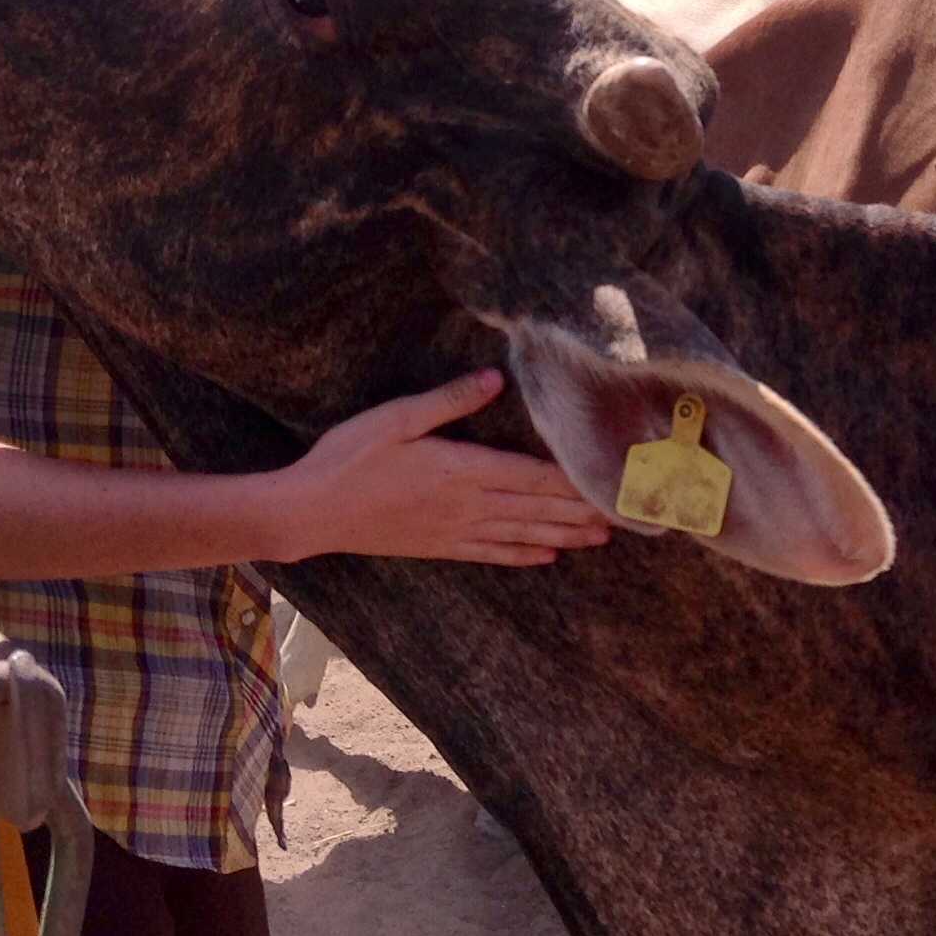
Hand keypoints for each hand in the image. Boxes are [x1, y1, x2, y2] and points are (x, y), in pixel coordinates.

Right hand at [272, 369, 611, 566]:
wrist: (310, 511)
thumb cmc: (349, 457)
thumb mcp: (396, 416)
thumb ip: (449, 400)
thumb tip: (496, 378)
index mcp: (462, 469)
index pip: (532, 475)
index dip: (575, 480)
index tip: (610, 480)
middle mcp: (467, 504)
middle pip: (537, 508)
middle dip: (583, 511)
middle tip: (626, 515)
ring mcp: (454, 530)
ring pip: (522, 533)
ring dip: (564, 534)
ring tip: (601, 537)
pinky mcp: (439, 546)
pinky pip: (491, 553)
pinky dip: (523, 554)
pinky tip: (546, 557)